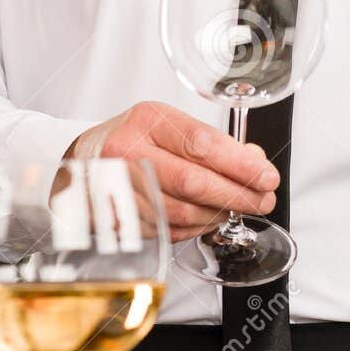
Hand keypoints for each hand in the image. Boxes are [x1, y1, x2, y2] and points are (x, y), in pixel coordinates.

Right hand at [64, 101, 279, 242]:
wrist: (83, 160)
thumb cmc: (133, 138)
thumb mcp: (168, 124)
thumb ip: (210, 142)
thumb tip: (253, 162)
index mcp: (147, 121)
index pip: (202, 144)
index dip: (240, 164)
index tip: (266, 175)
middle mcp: (129, 153)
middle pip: (194, 182)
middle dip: (238, 194)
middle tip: (264, 198)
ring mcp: (121, 189)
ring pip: (183, 212)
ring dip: (220, 214)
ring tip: (241, 207)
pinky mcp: (120, 219)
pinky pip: (170, 230)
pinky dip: (197, 228)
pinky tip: (211, 218)